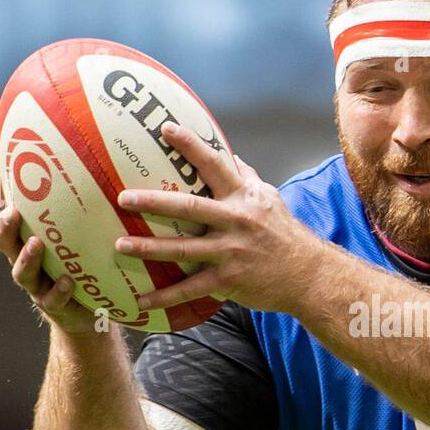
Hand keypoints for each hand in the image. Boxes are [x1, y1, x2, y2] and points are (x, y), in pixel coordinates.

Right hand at [0, 150, 101, 334]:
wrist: (88, 308)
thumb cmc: (80, 262)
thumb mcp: (79, 231)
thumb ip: (76, 204)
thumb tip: (86, 157)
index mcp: (26, 237)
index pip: (6, 207)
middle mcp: (25, 258)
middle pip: (5, 241)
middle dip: (5, 226)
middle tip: (13, 211)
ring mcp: (37, 283)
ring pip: (22, 272)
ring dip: (27, 258)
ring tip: (37, 244)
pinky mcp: (55, 304)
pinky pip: (53, 299)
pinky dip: (60, 290)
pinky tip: (68, 281)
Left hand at [112, 122, 326, 314]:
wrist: (308, 275)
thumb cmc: (285, 234)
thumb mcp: (270, 200)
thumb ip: (246, 179)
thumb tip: (230, 155)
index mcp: (244, 197)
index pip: (216, 164)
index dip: (191, 145)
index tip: (165, 128)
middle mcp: (236, 221)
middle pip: (190, 208)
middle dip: (155, 203)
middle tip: (123, 198)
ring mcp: (232, 252)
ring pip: (184, 249)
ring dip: (149, 248)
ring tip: (120, 244)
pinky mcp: (229, 280)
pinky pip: (191, 289)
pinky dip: (165, 296)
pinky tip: (141, 300)